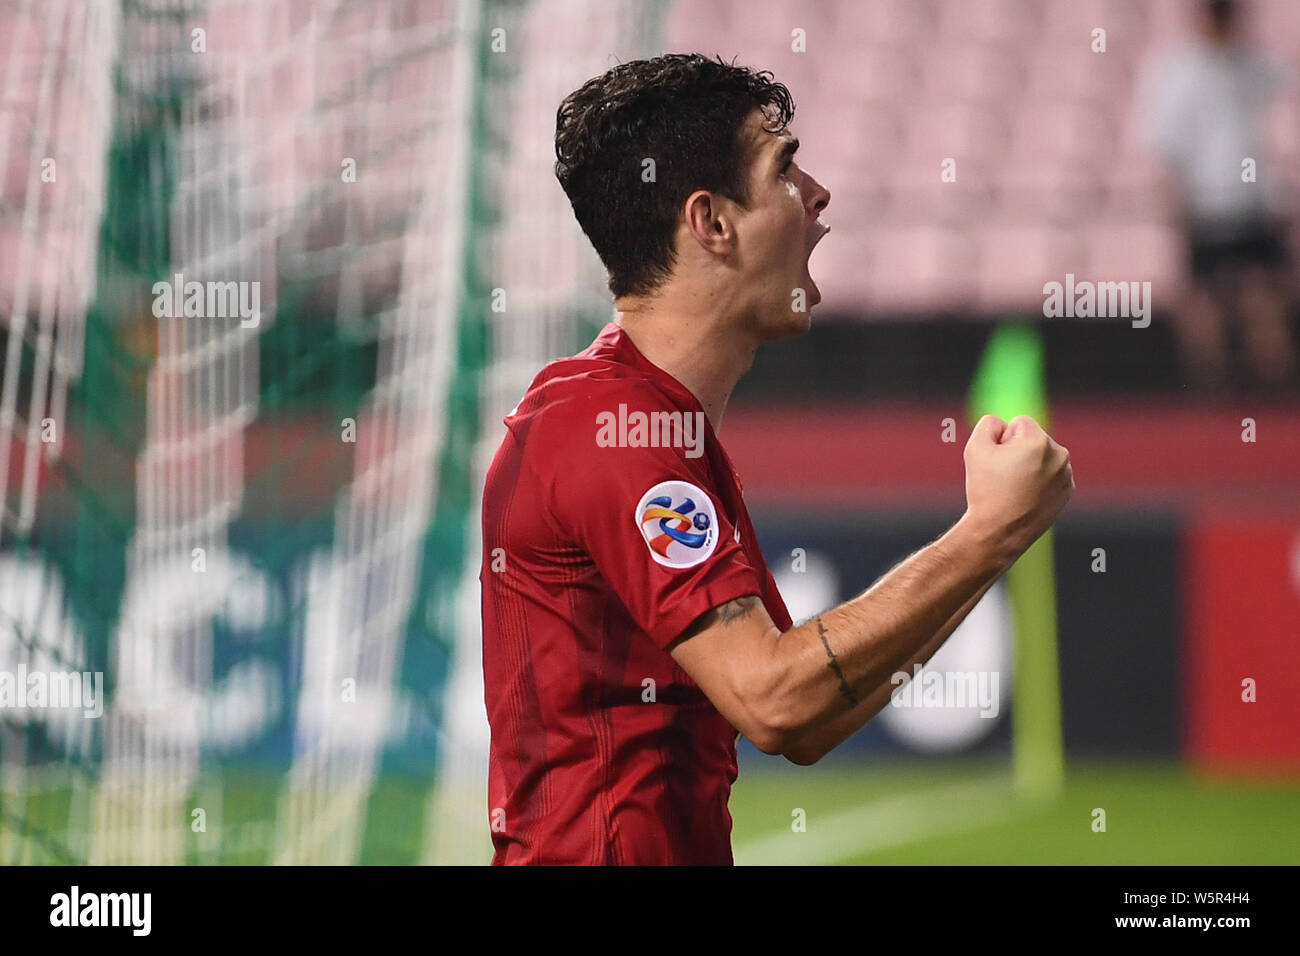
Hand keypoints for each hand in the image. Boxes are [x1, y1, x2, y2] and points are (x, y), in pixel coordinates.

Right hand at [962, 413, 1073, 564]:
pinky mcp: (1067, 491)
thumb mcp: (975, 448)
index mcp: (1039, 441)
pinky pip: (1050, 475)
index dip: (1003, 440)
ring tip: (1013, 488)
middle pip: (1033, 439)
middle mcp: (1059, 455)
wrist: (999, 532)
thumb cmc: (986, 490)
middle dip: (1019, 451)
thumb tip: (1002, 424)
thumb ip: (988, 424)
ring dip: (1029, 466)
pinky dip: (1039, 482)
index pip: (1019, 423)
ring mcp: (1066, 475)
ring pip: (1043, 458)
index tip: (998, 461)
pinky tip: (1025, 496)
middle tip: (1003, 477)